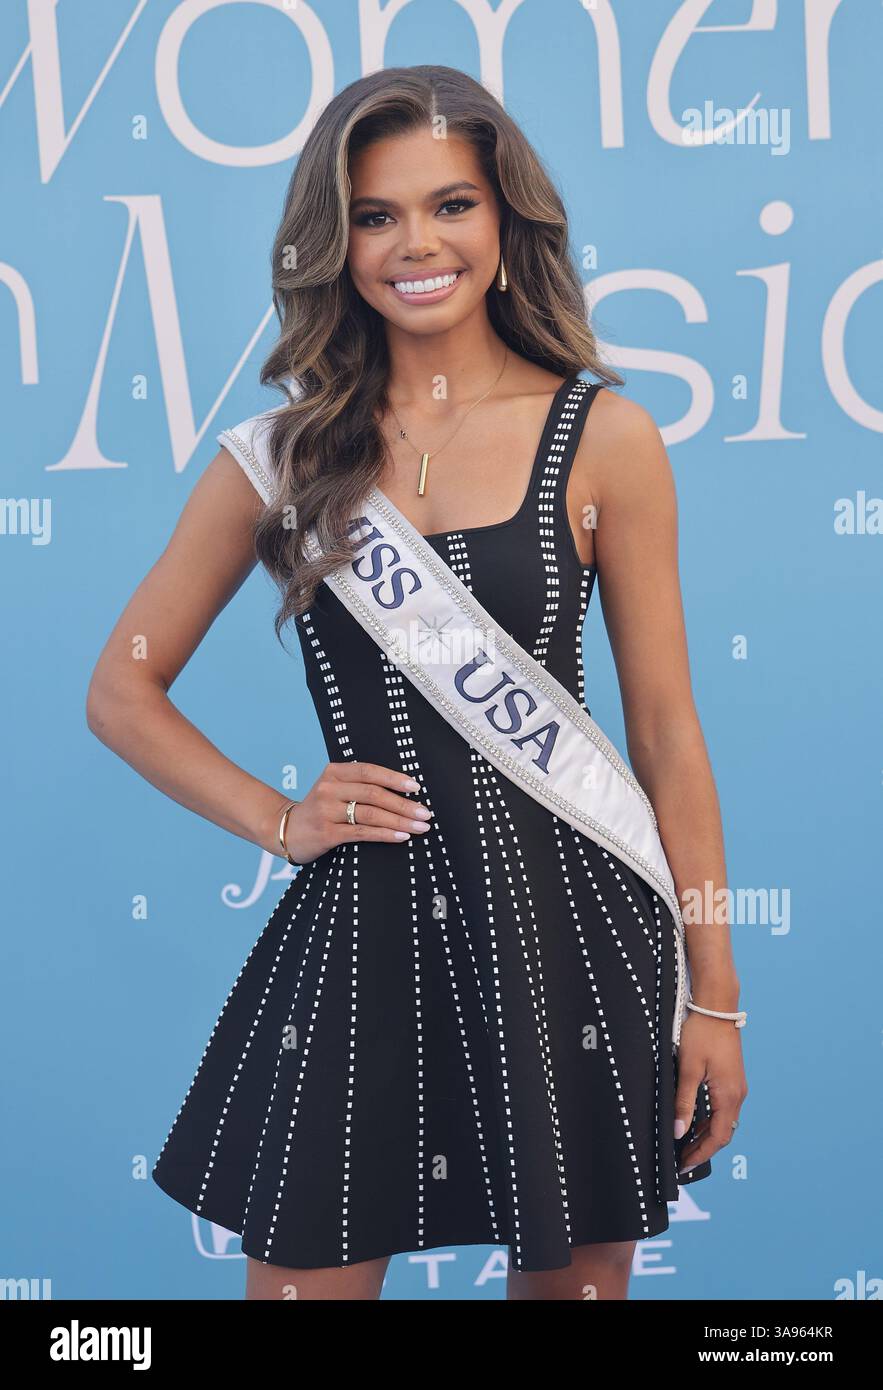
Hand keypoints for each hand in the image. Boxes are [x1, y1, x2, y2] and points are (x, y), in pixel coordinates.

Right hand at [281, 760, 432, 864]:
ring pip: (371, 814)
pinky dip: (385, 834)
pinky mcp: (327, 833)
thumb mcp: (334, 788)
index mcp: (333, 772)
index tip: (416, 787)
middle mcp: (329, 789)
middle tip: (425, 813)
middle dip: (404, 805)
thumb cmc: (320, 809)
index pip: (369, 771)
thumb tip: (402, 790)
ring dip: (400, 821)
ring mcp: (326, 811)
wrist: (286, 829)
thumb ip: (360, 785)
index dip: (394, 778)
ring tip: (419, 827)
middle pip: (374, 794)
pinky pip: (362, 832)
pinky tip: (401, 836)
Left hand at [673, 1010, 747, 1175]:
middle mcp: (738, 1094)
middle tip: (682, 1160)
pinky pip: (723, 1108)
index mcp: (729, 1096)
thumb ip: (684, 1102)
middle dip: (703, 1149)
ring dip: (705, 1135)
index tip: (684, 1166)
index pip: (717, 1138)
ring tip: (685, 1145)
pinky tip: (694, 1121)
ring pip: (723, 1121)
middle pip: (722, 1133)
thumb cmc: (701, 1034)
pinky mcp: (732, 1078)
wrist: (716, 1006)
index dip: (700, 1155)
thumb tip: (679, 1132)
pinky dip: (709, 1120)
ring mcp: (737, 1086)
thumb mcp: (688, 1069)